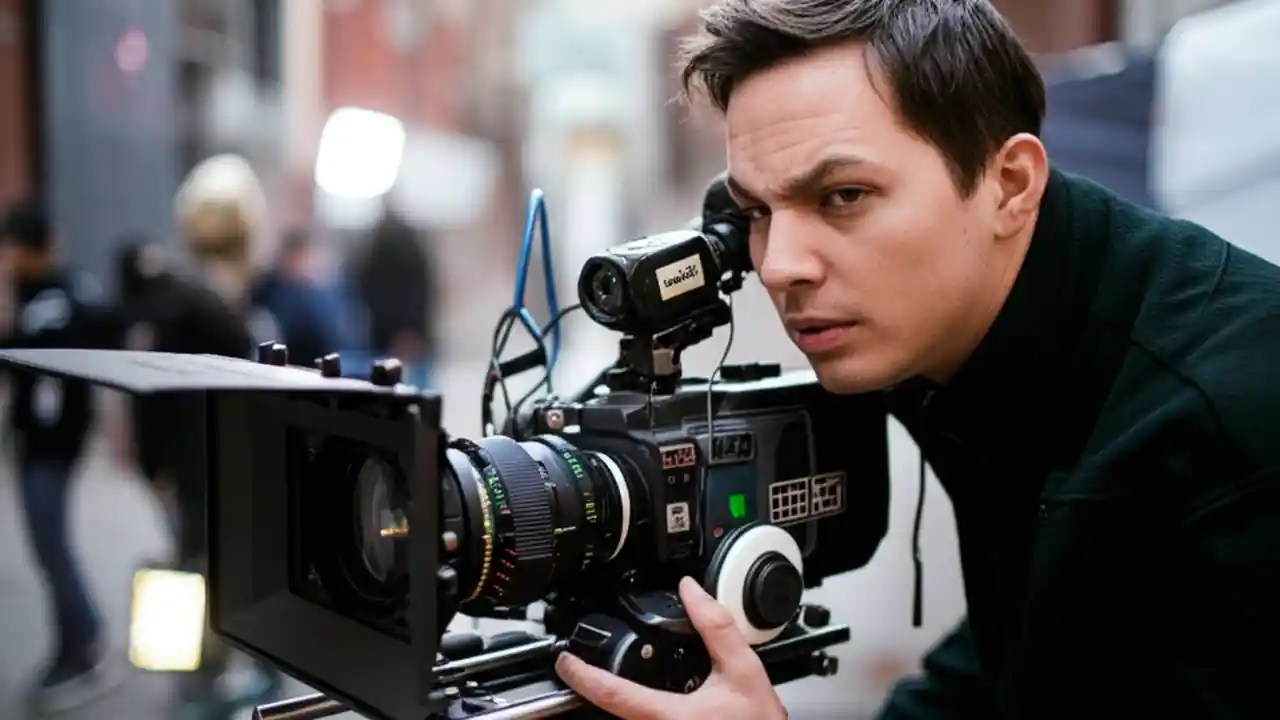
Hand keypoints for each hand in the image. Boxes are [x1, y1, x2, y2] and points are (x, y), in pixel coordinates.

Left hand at [555, 576, 787, 719]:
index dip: (582, 675)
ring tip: (605, 676)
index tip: (564, 660)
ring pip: (627, 717)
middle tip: (578, 663)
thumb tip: (691, 590)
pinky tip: (643, 693)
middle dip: (595, 685)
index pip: (612, 694)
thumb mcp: (744, 669)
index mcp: (669, 715)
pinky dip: (636, 707)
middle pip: (613, 709)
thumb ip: (717, 627)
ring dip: (615, 697)